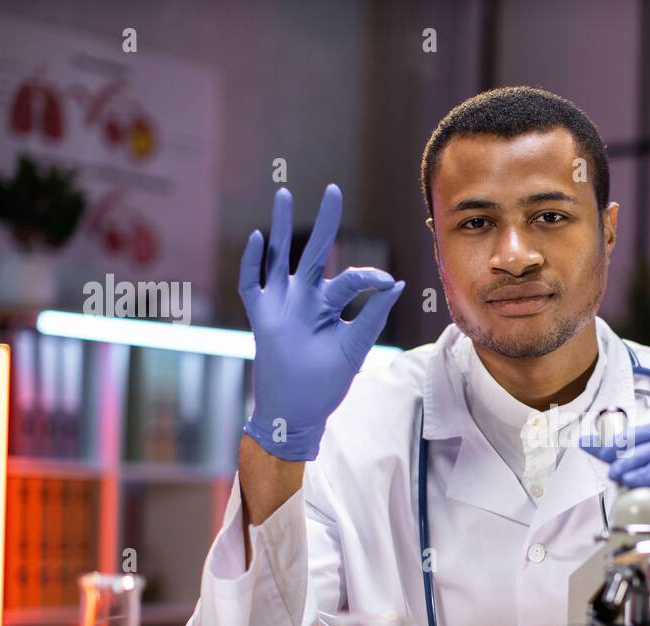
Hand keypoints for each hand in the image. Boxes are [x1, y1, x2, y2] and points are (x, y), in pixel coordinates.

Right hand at [239, 185, 404, 459]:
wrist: (295, 412)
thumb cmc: (325, 382)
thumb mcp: (354, 348)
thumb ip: (373, 316)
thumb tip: (398, 284)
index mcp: (328, 305)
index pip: (349, 279)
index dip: (369, 277)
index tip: (387, 281)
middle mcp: (303, 299)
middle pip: (314, 252)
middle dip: (324, 222)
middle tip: (334, 189)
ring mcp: (279, 305)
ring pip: (279, 257)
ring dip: (279, 226)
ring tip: (284, 193)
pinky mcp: (259, 316)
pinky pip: (251, 283)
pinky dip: (252, 261)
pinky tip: (257, 237)